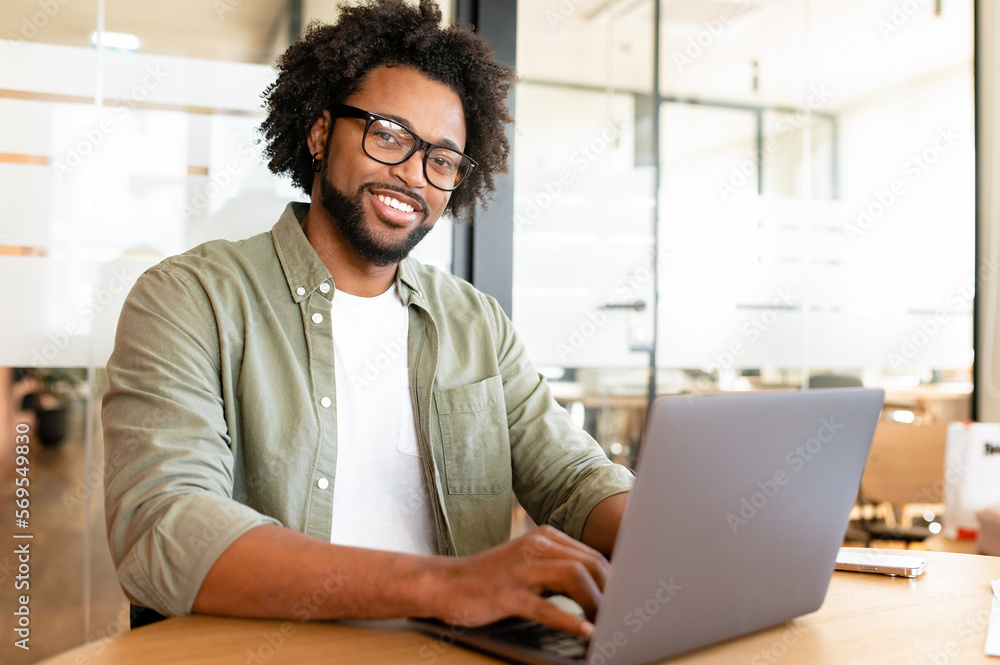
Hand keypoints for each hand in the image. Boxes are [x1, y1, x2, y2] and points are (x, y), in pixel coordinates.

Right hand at [425, 525, 608, 636]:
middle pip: (590, 564)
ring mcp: (523, 570)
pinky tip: (584, 632)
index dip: (614, 578)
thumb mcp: (529, 564)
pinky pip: (547, 607)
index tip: (627, 598)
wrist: (446, 583)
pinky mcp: (510, 594)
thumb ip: (560, 569)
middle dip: (611, 591)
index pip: (592, 555)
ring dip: (596, 603)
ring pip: (575, 579)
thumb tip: (600, 588)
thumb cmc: (491, 578)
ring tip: (606, 623)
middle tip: (621, 614)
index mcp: (545, 538)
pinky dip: (570, 621)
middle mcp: (536, 547)